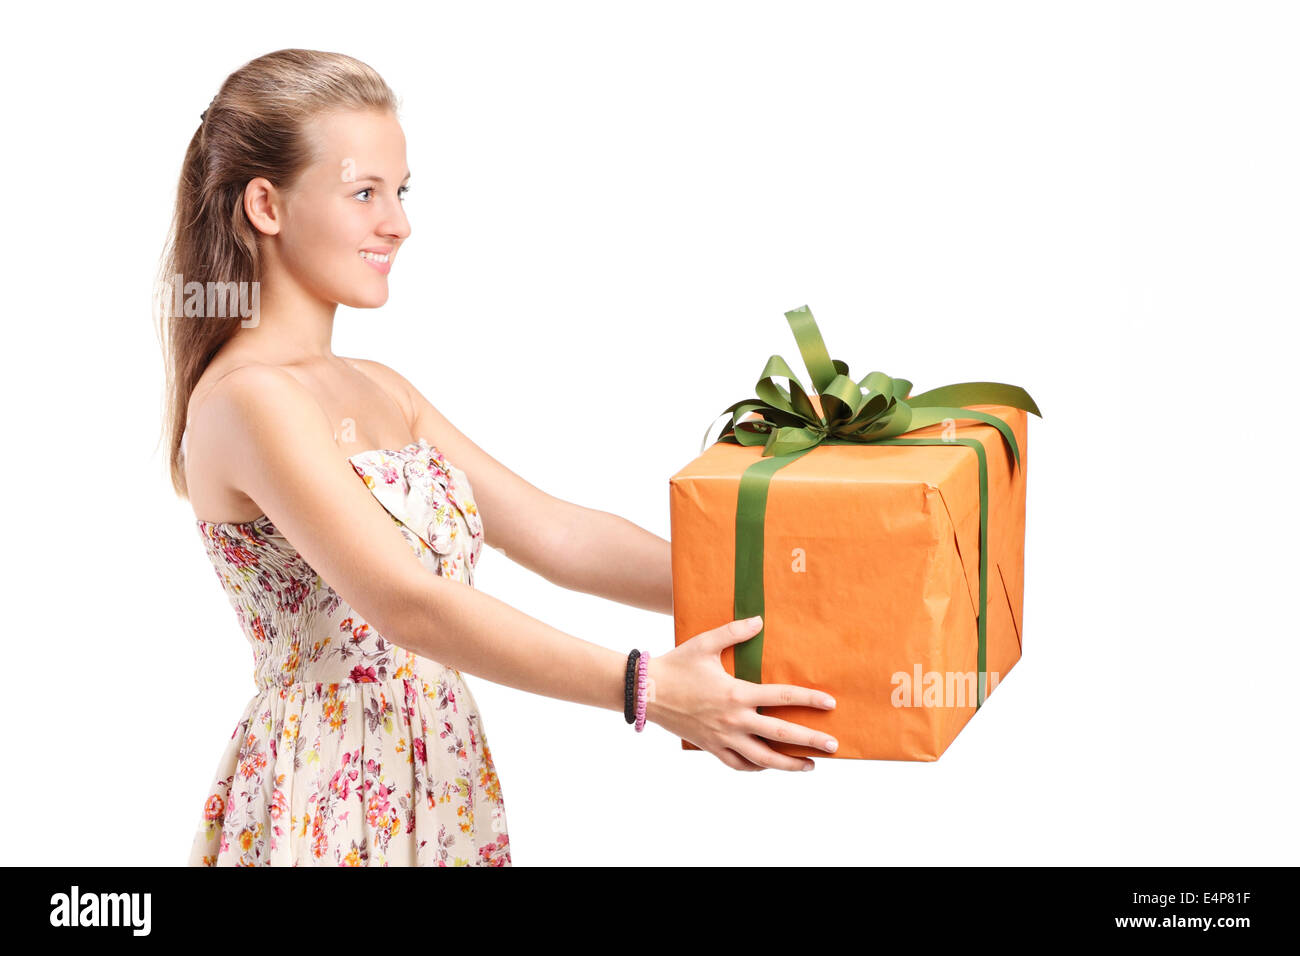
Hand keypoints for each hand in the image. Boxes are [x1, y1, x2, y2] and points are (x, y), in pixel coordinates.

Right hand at [644, 615, 837, 770]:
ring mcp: (723, 738)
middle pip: (780, 734)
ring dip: (790, 764)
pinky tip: (769, 766)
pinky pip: (738, 764)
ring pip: (763, 758)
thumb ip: (734, 631)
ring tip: (811, 766)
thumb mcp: (705, 643)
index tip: (831, 704)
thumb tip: (759, 620)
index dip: (809, 699)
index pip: (782, 697)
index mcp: (737, 693)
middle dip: (810, 741)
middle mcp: (734, 720)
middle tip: (834, 745)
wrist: (646, 692)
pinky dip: (757, 767)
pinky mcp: (711, 747)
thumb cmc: (677, 665)